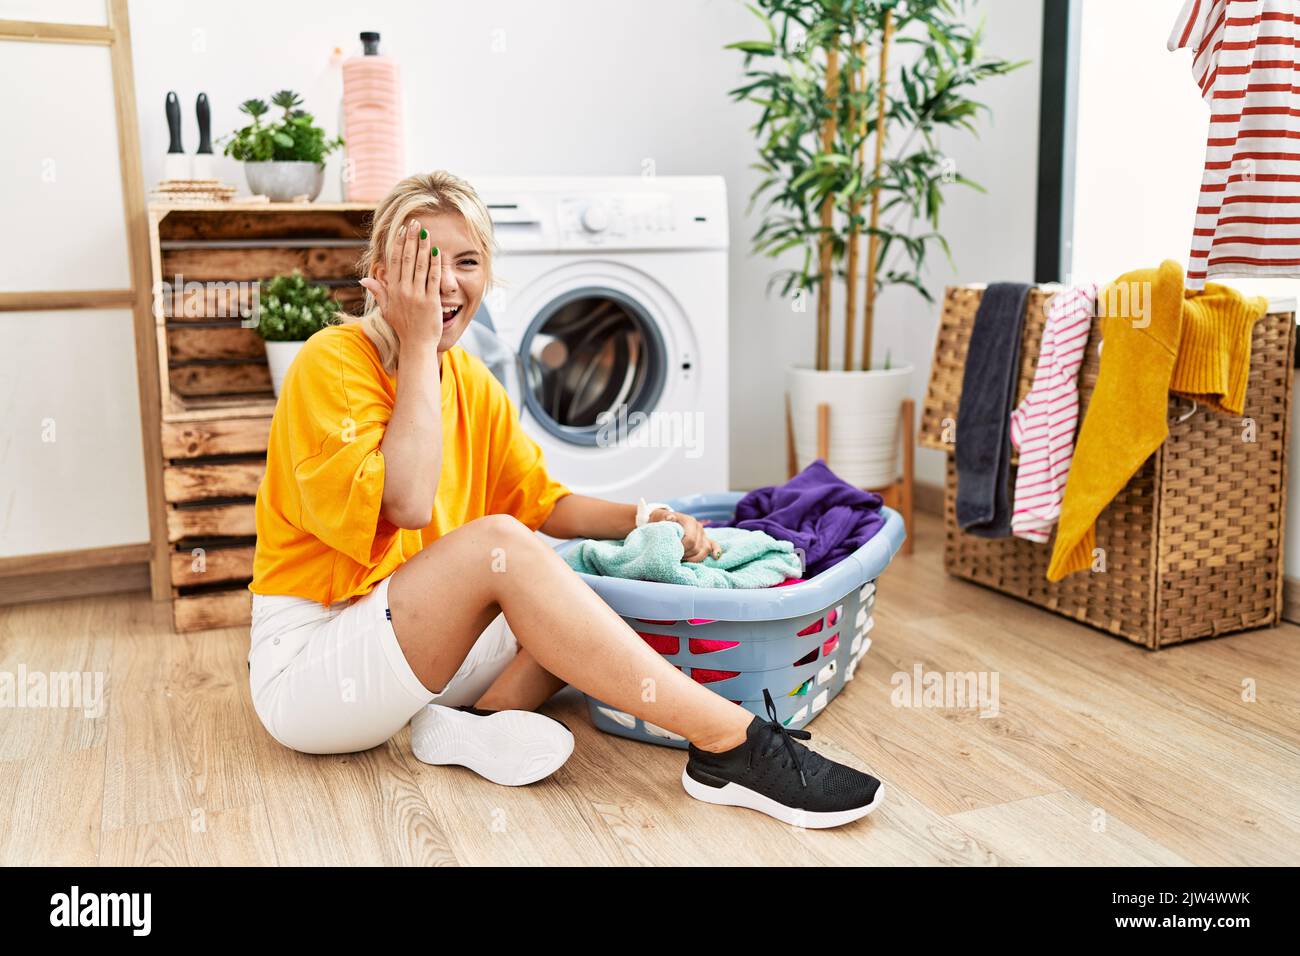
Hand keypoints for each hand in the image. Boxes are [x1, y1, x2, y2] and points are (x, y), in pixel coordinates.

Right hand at [358, 217, 442, 350]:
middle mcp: (403, 291)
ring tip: (426, 232)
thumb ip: (378, 291)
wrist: (416, 345)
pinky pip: (433, 279)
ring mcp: (417, 296)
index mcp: (393, 290)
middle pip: (407, 259)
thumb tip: (364, 279)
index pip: (394, 261)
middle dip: (411, 239)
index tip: (402, 230)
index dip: (398, 244)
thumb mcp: (386, 309)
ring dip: (423, 247)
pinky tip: (437, 251)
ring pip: (420, 266)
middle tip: (415, 223)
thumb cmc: (403, 327)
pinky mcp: (431, 302)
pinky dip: (435, 264)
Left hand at [650, 508, 721, 562]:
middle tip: (675, 558)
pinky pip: (714, 545)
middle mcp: (698, 527)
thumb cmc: (661, 521)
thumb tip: (670, 518)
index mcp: (689, 521)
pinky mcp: (705, 539)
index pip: (690, 540)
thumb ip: (665, 518)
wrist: (664, 520)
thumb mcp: (660, 518)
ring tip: (684, 560)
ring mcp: (703, 534)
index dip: (682, 549)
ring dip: (694, 558)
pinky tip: (715, 557)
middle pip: (697, 547)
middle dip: (686, 555)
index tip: (673, 553)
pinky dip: (716, 551)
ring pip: (705, 550)